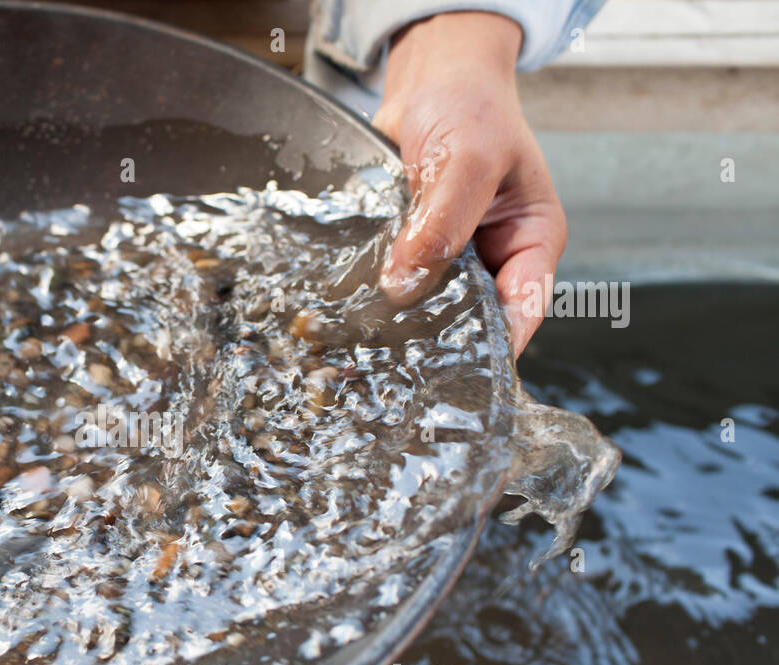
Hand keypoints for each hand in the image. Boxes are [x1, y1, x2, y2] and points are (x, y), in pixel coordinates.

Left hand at [371, 12, 565, 356]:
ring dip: (396, 323)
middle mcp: (493, 261)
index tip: (452, 371)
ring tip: (362, 348)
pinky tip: (345, 316)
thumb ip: (444, 221)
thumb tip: (407, 281)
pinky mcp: (409, 256)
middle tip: (393, 363)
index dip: (492, 347)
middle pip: (470, 320)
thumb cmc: (471, 107)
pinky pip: (393, 287)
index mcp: (531, 246)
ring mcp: (449, 262)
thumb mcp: (469, 158)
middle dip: (435, 340)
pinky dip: (372, 298)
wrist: (429, 82)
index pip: (522, 313)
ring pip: (426, 309)